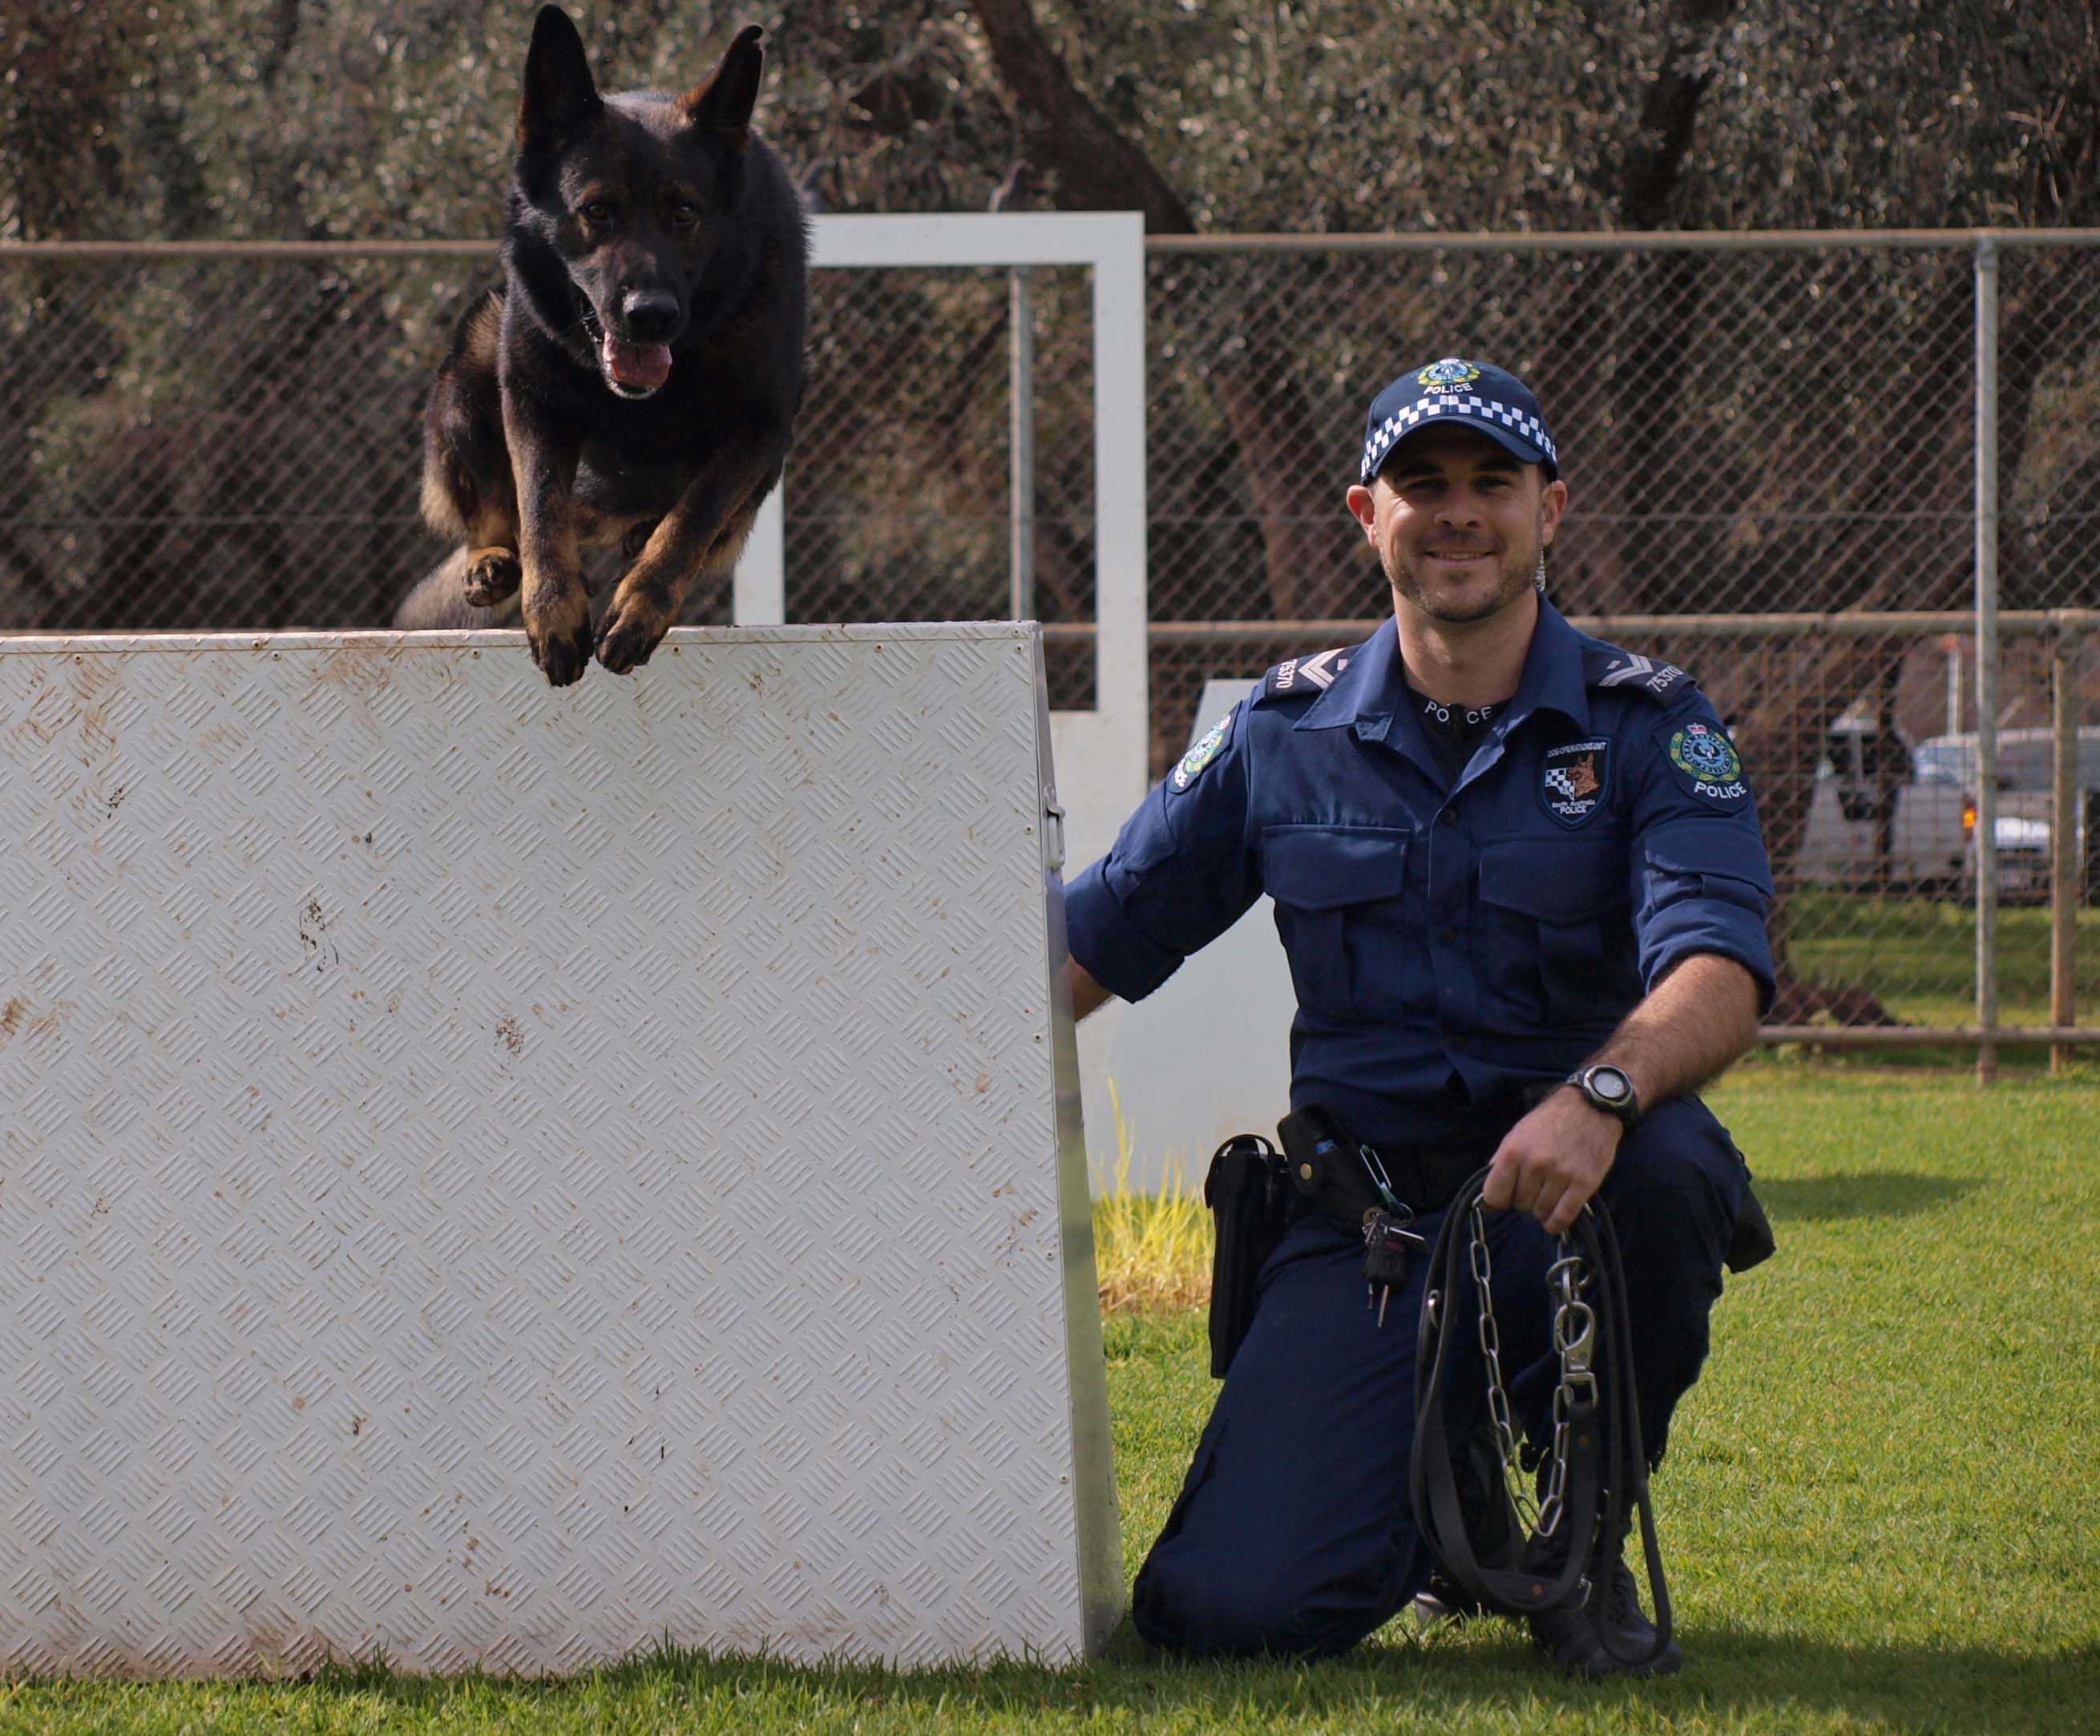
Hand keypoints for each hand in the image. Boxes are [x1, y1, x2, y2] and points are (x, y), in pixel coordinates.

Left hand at [1480, 1086, 1622, 1236]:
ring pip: (1540, 1213)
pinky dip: (1555, 1224)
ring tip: (1550, 1192)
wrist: (1591, 1108)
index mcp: (1513, 1150)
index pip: (1494, 1196)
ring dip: (1542, 1209)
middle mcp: (1535, 1163)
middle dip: (1525, 1199)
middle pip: (1519, 1205)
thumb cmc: (1550, 1122)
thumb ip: (1501, 1163)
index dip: (1498, 1200)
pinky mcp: (1584, 1184)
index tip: (1506, 1196)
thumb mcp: (1517, 1134)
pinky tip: (1554, 1218)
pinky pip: (1562, 1218)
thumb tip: (1487, 1200)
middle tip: (1536, 1185)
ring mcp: (1561, 1174)